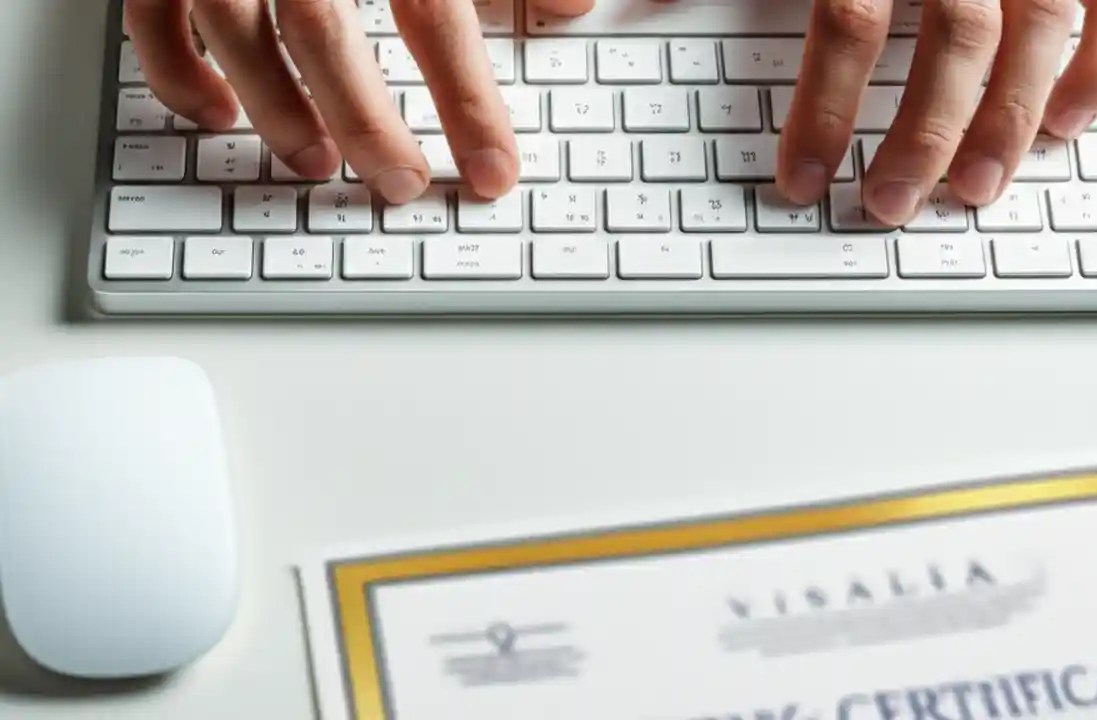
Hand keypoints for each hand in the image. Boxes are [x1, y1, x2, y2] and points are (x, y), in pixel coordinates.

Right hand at [123, 0, 591, 203]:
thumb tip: (568, 6)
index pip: (433, 9)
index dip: (467, 98)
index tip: (494, 171)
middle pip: (322, 21)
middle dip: (366, 118)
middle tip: (403, 185)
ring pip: (228, 16)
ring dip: (271, 102)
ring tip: (316, 162)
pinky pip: (148, 3)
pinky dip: (174, 66)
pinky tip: (217, 112)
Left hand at [777, 0, 1096, 223]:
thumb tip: (644, 3)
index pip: (850, 19)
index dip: (824, 109)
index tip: (804, 179)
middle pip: (955, 35)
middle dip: (924, 133)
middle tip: (891, 203)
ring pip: (1037, 26)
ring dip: (1009, 117)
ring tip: (974, 189)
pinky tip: (1063, 124)